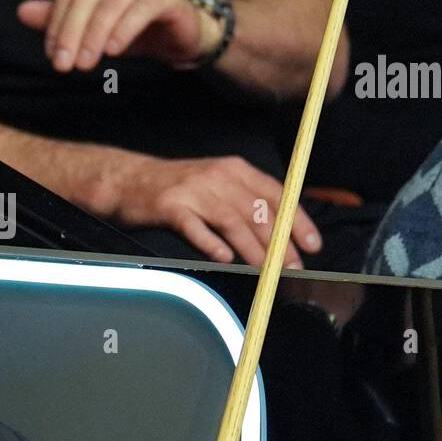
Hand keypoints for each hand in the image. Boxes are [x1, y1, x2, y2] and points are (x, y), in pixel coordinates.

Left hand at [17, 0, 213, 72]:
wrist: (178, 36)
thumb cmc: (131, 28)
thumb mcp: (91, 28)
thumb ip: (59, 18)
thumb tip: (22, 12)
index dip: (56, 26)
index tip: (52, 55)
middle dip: (71, 33)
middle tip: (64, 65)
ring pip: (111, 3)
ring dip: (94, 36)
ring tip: (85, 63)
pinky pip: (140, 9)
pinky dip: (123, 30)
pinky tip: (112, 51)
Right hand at [111, 154, 321, 267]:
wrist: (129, 180)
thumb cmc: (179, 188)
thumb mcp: (217, 184)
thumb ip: (247, 202)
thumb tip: (282, 234)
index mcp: (234, 169)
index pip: (276, 194)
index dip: (297, 221)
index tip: (312, 245)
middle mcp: (217, 176)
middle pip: (256, 211)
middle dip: (279, 243)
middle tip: (292, 267)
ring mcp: (193, 191)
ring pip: (231, 221)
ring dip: (252, 249)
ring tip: (266, 271)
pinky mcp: (169, 206)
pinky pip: (194, 227)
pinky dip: (210, 243)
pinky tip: (223, 258)